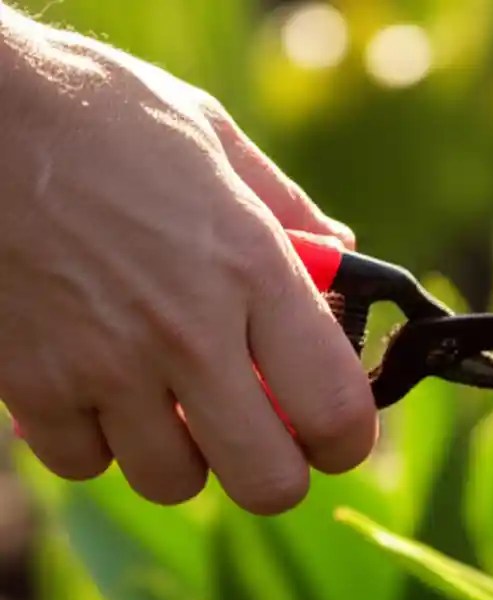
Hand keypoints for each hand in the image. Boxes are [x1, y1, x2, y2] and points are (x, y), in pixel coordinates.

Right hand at [0, 10, 376, 513]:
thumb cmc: (96, 113)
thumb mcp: (211, 138)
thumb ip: (285, 207)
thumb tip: (341, 250)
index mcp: (253, 269)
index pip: (335, 408)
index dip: (349, 439)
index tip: (339, 432)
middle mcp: (189, 333)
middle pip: (267, 482)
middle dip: (276, 471)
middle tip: (265, 435)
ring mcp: (106, 366)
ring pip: (173, 482)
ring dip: (184, 455)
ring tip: (175, 401)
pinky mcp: (31, 383)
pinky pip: (85, 462)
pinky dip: (98, 441)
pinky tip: (100, 388)